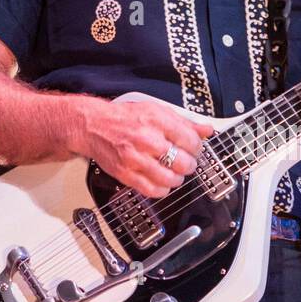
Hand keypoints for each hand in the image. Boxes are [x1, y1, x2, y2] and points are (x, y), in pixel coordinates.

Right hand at [75, 98, 214, 198]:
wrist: (93, 126)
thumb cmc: (125, 118)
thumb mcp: (156, 111)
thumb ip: (184, 122)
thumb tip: (207, 130)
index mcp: (157, 121)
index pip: (191, 141)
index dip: (197, 148)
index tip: (194, 149)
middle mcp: (146, 140)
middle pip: (183, 162)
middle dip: (190, 165)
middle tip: (186, 162)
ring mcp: (135, 159)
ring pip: (171, 179)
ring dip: (177, 178)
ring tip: (174, 172)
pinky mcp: (126, 174)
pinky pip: (153, 191)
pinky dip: (162, 189)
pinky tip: (161, 182)